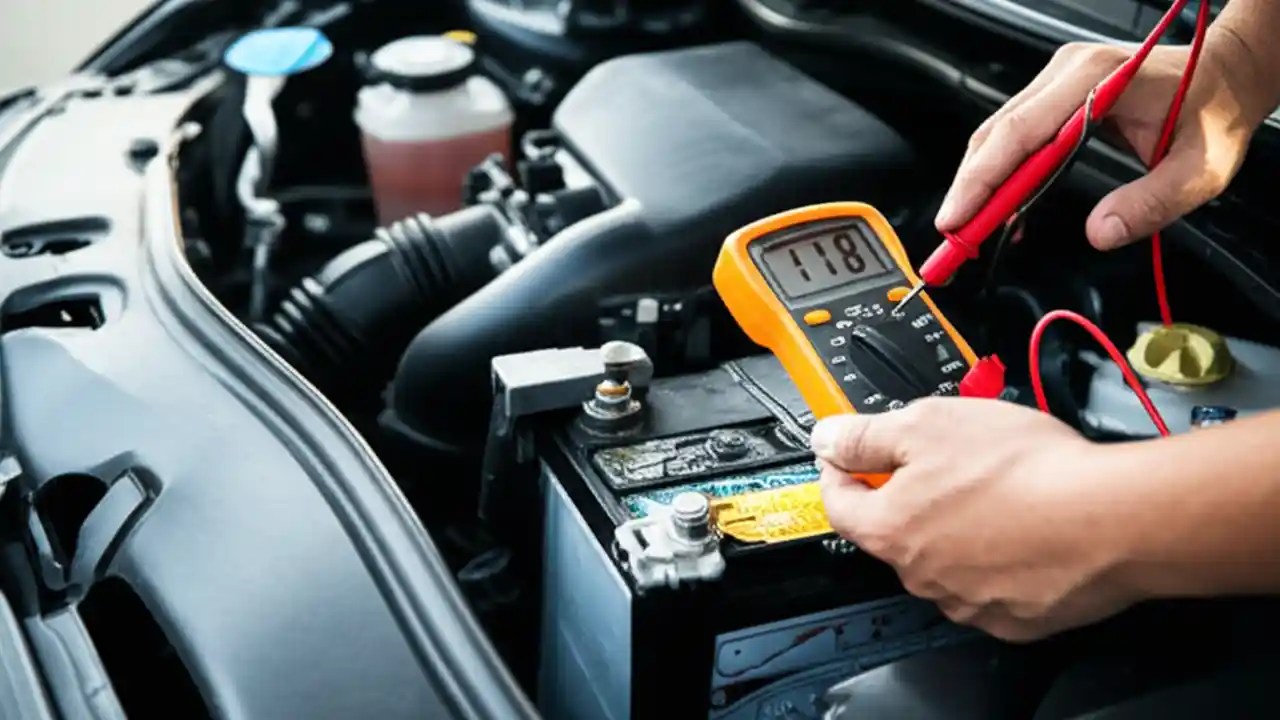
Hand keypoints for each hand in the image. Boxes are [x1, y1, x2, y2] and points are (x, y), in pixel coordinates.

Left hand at [811, 398, 1139, 641]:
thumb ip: (867, 435)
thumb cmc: (1026, 471)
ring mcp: (968, 602)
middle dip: (912, 495)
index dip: (842, 470)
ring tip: (1000, 491)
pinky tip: (1028, 528)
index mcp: (890, 529)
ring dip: (958, 528)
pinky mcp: (1015, 620)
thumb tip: (829, 440)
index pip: (839, 503)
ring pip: (944, 559)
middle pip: (895, 530)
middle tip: (948, 461)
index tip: (851, 454)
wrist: (1113, 519)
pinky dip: (1000, 558)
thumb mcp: (929, 423)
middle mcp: (920, 576)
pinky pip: (992, 585)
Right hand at [936, 36, 1273, 249]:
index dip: (981, 181)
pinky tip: (997, 210)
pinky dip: (998, 175)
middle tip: (951, 242)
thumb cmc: (1214, 112)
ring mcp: (1057, 82)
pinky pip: (1013, 136)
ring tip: (967, 233)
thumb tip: (1099, 233)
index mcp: (1098, 80)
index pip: (1019, 133)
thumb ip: (1150, 203)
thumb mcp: (1200, 169)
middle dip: (969, 192)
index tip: (957, 220)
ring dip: (979, 186)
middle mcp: (1068, 74)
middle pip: (996, 136)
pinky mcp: (1054, 95)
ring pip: (997, 137)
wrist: (1227, 76)